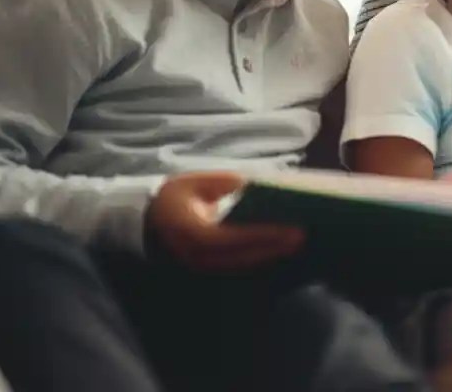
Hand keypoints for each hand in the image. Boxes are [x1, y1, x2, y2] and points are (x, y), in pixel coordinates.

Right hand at [147, 171, 303, 271]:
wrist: (149, 221)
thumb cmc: (175, 198)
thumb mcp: (195, 182)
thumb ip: (224, 184)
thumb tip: (255, 187)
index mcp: (191, 232)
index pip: (232, 237)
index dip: (262, 235)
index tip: (290, 229)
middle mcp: (197, 255)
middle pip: (242, 256)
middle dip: (274, 247)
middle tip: (302, 236)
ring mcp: (203, 265)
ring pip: (243, 264)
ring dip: (271, 254)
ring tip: (297, 242)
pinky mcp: (210, 267)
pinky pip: (240, 264)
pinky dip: (261, 256)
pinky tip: (281, 248)